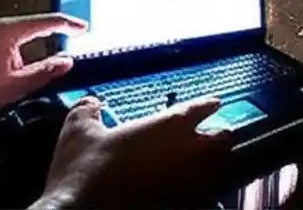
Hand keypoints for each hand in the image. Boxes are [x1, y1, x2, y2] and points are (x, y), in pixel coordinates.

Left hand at [0, 13, 87, 123]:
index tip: (83, 27)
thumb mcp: (14, 86)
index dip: (70, 25)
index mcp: (8, 31)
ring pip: (12, 36)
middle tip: (56, 59)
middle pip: (30, 27)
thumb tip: (66, 62)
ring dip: (23, 52)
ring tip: (17, 76)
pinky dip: (7, 53)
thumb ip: (45, 72)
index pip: (49, 21)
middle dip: (45, 43)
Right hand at [33, 96, 236, 208]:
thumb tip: (90, 103)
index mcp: (169, 125)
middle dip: (219, 137)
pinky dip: (206, 194)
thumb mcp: (78, 134)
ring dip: (216, 165)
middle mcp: (189, 151)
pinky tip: (194, 194)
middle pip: (224, 139)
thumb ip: (87, 112)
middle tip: (209, 139)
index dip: (207, 105)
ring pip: (221, 169)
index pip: (202, 107)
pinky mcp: (189, 205)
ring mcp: (192, 181)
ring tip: (205, 166)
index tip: (212, 103)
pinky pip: (209, 198)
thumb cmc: (83, 170)